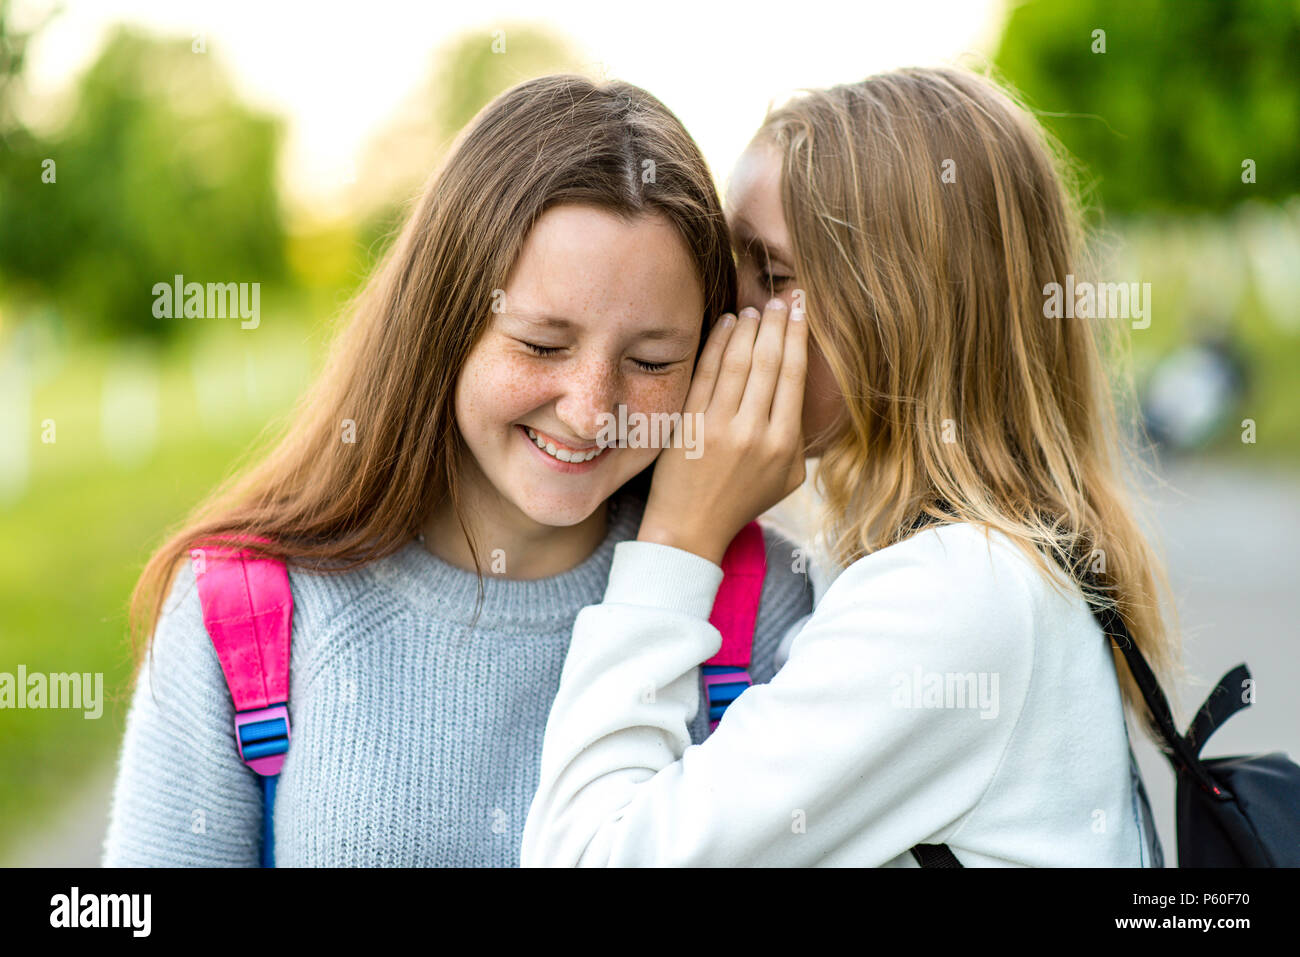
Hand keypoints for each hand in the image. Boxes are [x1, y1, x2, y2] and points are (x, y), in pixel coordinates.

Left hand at [638, 294, 808, 564]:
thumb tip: (798, 387)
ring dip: (748, 329)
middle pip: (768, 363)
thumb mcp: (788, 476)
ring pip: (738, 363)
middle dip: (777, 325)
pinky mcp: (689, 424)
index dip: (798, 337)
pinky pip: (706, 373)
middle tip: (781, 299)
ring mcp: (718, 428)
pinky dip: (717, 343)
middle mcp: (753, 434)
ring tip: (755, 309)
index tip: (801, 311)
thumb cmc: (742, 500)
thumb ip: (798, 436)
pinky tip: (724, 323)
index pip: (793, 377)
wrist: (691, 528)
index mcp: (783, 445)